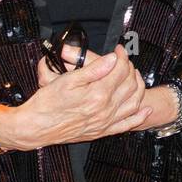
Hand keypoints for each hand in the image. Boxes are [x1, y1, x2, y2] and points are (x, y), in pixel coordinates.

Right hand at [8, 45, 149, 148]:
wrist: (36, 127)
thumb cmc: (47, 104)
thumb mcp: (67, 80)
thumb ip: (93, 69)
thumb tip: (112, 59)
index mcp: (97, 95)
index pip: (120, 71)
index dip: (122, 56)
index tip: (118, 49)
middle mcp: (105, 110)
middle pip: (129, 85)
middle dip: (130, 68)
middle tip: (124, 60)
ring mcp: (105, 122)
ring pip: (133, 103)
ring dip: (138, 87)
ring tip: (133, 76)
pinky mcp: (102, 131)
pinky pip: (127, 124)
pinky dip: (139, 116)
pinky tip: (145, 109)